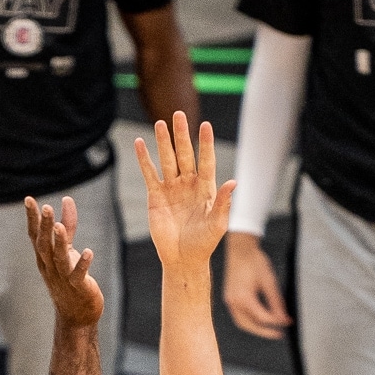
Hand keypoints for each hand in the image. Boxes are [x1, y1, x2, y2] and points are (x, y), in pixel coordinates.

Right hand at [24, 195, 103, 328]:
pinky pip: (79, 275)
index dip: (32, 218)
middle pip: (45, 245)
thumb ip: (67, 224)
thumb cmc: (70, 280)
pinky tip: (88, 252)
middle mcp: (51, 267)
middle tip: (45, 207)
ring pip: (59, 259)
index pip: (35, 236)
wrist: (77, 316)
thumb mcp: (67, 249)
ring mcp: (64, 278)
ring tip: (59, 226)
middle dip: (44, 227)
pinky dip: (82, 264)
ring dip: (60, 243)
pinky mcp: (79, 287)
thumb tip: (67, 199)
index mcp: (45, 258)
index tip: (29, 199)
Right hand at [135, 111, 234, 271]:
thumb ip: (224, 203)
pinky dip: (144, 160)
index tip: (206, 126)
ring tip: (160, 123)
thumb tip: (234, 183)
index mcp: (205, 187)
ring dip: (163, 142)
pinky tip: (140, 144)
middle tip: (178, 114)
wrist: (182, 259)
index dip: (206, 144)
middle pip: (184, 154)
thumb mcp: (217, 225)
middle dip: (181, 135)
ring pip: (167, 160)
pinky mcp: (155, 196)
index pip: (206, 161)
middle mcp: (188, 183)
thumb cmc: (203, 244)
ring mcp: (171, 188)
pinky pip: (149, 174)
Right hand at [223, 232, 290, 338]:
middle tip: (279, 333)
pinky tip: (259, 320)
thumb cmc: (254, 261)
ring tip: (269, 330)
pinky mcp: (229, 300)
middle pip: (250, 325)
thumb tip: (284, 318)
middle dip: (265, 332)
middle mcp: (233, 302)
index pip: (261, 317)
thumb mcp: (269, 280)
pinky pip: (239, 317)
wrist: (240, 249)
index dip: (276, 321)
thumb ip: (276, 302)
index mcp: (243, 297)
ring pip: (243, 323)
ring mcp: (229, 302)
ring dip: (256, 329)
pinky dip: (250, 321)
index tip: (288, 322)